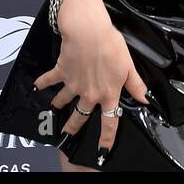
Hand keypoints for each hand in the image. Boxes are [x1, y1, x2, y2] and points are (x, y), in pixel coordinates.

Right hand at [34, 0, 149, 164]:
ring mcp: (72, 85)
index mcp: (108, 93)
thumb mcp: (129, 66)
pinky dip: (43, 82)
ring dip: (57, 104)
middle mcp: (89, 94)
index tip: (102, 151)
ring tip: (53, 107)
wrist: (88, 32)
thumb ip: (136, 85)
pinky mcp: (61, 72)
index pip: (109, 121)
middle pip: (79, 117)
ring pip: (62, 101)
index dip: (106, 138)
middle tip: (66, 134)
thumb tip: (146, 99)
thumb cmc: (111, 46)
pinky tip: (37, 84)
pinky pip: (49, 80)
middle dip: (72, 127)